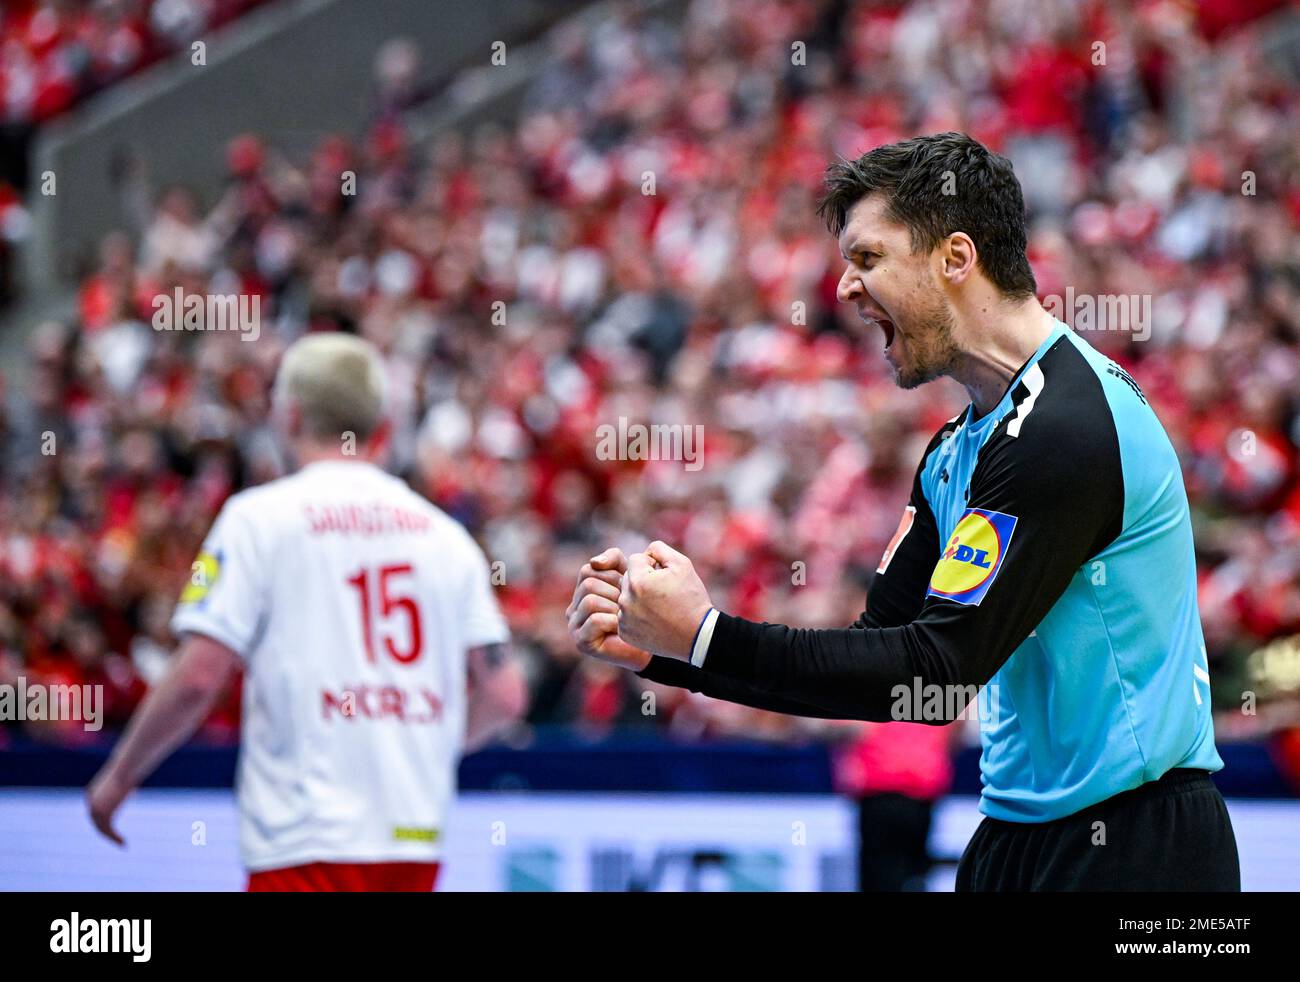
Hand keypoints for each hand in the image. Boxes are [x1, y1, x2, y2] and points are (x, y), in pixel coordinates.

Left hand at [86, 767, 130, 846]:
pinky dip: (114, 837)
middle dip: (107, 831)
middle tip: (118, 839)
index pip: (95, 812)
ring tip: (122, 843)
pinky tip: (123, 842)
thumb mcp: (125, 776)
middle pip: (96, 822)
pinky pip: (107, 830)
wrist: (125, 769)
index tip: (113, 829)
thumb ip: (124, 783)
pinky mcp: (102, 813)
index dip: (103, 822)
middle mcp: (91, 801)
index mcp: (92, 793)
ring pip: (100, 828)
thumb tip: (132, 785)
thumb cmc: (129, 769)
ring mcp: (95, 808)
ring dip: (111, 837)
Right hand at [566, 548, 650, 671]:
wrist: (650, 644)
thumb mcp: (628, 577)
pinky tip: (621, 628)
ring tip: (625, 617)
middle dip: (615, 592)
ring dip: (615, 608)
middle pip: (588, 584)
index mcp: (581, 592)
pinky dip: (613, 622)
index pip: (588, 570)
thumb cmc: (640, 610)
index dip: (612, 575)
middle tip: (629, 606)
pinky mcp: (581, 641)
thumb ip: (614, 560)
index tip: (627, 588)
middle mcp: (573, 608)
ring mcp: (574, 625)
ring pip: (590, 601)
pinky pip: (594, 620)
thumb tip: (595, 561)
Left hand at [618, 541, 712, 661]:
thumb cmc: (691, 598)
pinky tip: (654, 619)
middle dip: (643, 580)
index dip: (652, 565)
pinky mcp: (625, 632)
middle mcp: (625, 600)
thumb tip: (646, 552)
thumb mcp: (682, 564)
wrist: (696, 636)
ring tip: (660, 607)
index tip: (666, 578)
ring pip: (626, 596)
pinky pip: (626, 615)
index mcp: (637, 581)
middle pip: (628, 578)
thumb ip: (659, 549)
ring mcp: (624, 619)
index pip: (635, 560)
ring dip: (638, 597)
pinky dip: (637, 615)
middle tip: (663, 593)